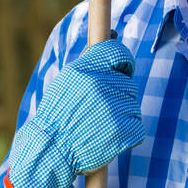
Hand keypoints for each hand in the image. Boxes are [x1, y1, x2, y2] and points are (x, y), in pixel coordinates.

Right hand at [5, 36, 144, 187]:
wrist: (50, 154)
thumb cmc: (58, 118)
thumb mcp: (68, 82)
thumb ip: (92, 62)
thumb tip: (116, 34)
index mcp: (84, 70)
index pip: (118, 52)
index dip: (124, 62)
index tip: (122, 70)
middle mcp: (101, 84)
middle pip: (128, 84)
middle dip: (118, 97)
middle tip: (96, 113)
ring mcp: (115, 107)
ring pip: (132, 106)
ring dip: (121, 117)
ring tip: (97, 127)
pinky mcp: (126, 129)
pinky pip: (137, 127)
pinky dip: (127, 136)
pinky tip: (107, 140)